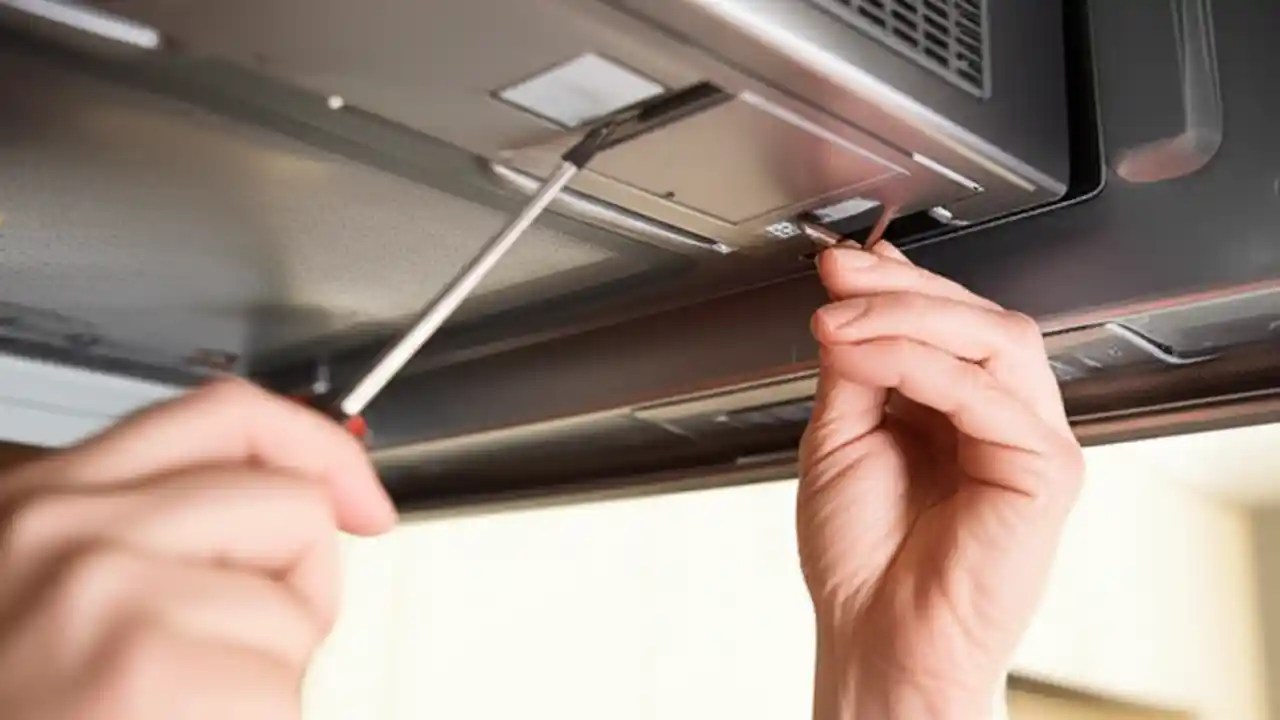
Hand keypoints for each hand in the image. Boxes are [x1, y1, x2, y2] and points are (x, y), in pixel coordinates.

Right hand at [0, 379, 395, 719]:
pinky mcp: (141, 674)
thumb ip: (156, 532)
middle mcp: (64, 532)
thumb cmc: (34, 699)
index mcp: (43, 499)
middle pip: (289, 507)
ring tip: (183, 708)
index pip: (225, 414)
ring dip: (267, 677)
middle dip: (297, 588)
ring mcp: (102, 598)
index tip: (360, 499)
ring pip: (295, 609)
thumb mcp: (60, 592)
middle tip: (225, 656)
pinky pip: (283, 688)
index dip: (318, 448)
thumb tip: (303, 499)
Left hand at [798, 244, 1083, 718]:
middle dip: (899, 289)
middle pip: (979, 316)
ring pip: (994, 337)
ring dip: (906, 317)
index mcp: (959, 406)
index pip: (948, 319)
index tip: (838, 264)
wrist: (874, 635)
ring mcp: (1030, 439)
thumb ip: (854, 367)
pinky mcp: (1044, 468)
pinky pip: (987, 392)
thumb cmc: (861, 556)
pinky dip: (920, 363)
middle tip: (836, 280)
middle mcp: (1002, 417)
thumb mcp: (841, 436)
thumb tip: (850, 301)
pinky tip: (865, 356)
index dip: (897, 281)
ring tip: (837, 322)